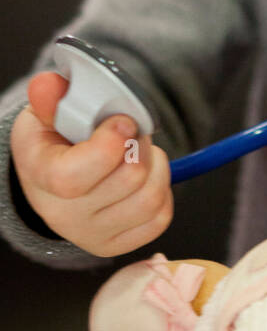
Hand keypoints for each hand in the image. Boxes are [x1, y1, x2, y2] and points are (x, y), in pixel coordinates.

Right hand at [9, 71, 173, 256]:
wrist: (55, 175)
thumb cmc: (54, 140)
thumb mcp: (47, 113)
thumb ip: (52, 97)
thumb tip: (49, 85)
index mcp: (40, 176)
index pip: (73, 177)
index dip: (109, 146)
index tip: (124, 122)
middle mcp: (62, 214)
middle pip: (127, 180)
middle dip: (140, 144)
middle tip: (133, 130)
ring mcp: (89, 234)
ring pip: (149, 199)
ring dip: (156, 166)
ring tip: (140, 151)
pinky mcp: (114, 244)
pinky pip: (159, 219)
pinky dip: (162, 191)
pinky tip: (145, 176)